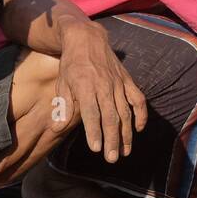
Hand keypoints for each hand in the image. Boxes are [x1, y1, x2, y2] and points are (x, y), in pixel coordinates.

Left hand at [54, 23, 148, 162]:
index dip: (94, 131)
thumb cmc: (72, 64)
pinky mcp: (128, 81)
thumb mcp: (62, 83)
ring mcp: (119, 83)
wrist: (88, 39)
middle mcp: (105, 86)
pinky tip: (139, 129)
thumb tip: (55, 129)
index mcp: (86, 86)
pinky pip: (138, 99)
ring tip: (125, 152)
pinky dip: (141, 114)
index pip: (92, 113)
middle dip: (112, 139)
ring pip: (126, 112)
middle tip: (112, 158)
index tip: (96, 149)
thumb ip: (63, 106)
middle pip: (111, 117)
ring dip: (126, 133)